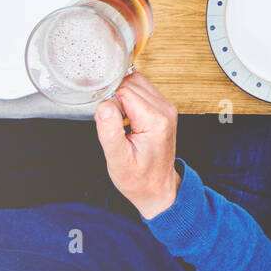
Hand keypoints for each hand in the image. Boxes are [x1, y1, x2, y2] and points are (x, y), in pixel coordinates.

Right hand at [94, 72, 180, 219]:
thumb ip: (110, 132)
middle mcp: (165, 109)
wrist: (157, 188)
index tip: (108, 124)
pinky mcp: (162, 107)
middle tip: (113, 125)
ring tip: (120, 122)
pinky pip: (141, 89)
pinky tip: (126, 118)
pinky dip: (129, 98)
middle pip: (130, 83)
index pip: (124, 91)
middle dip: (115, 99)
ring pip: (135, 82)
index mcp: (155, 120)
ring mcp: (166, 106)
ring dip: (122, 96)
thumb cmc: (139, 179)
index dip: (109, 103)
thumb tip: (104, 105)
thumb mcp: (118, 161)